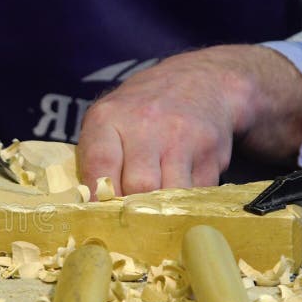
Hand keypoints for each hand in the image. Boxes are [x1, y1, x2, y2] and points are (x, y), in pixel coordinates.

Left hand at [77, 45, 301, 196]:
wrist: (198, 81)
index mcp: (109, 118)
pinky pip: (195, 194)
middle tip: (127, 219)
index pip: (100, 164)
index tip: (96, 217)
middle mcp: (146, 125)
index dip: (98, 196)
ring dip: (160, 210)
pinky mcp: (210, 154)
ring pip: (170, 194)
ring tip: (151, 211)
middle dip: (131, 209)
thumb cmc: (138, 111)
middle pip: (139, 186)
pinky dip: (183, 203)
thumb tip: (90, 207)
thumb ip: (95, 159)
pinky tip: (176, 193)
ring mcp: (182, 138)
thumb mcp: (106, 120)